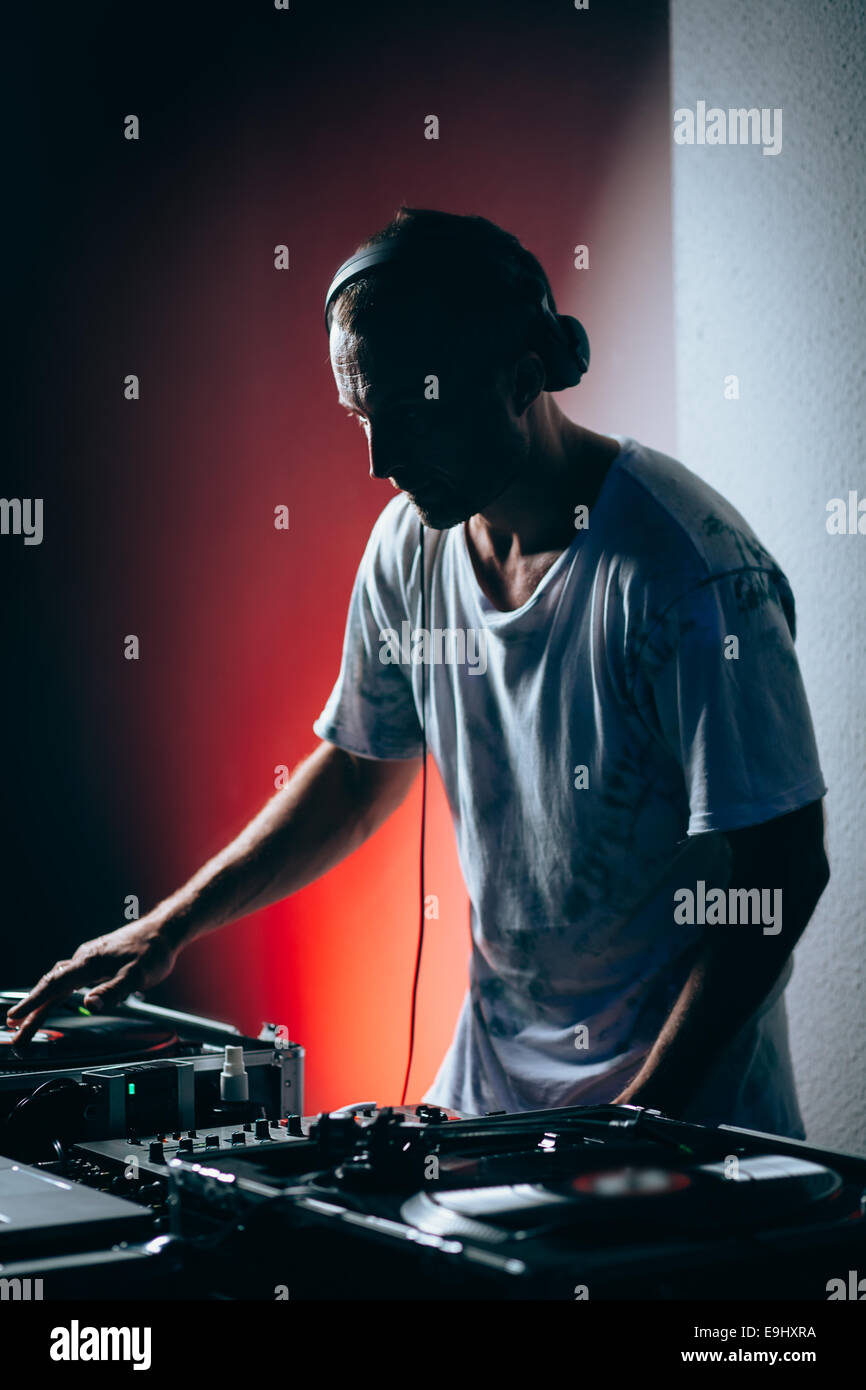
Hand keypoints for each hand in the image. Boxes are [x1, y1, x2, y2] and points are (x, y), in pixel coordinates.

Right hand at [4, 919, 180, 1044]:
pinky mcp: (95, 960)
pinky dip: (56, 990)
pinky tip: (55, 998)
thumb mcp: (137, 975)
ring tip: (29, 1020)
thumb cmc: (152, 951)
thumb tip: (90, 1004)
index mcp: (90, 962)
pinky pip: (68, 976)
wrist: (162, 930)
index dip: (34, 1003)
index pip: (55, 985)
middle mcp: (84, 958)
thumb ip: (113, 990)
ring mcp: (88, 958)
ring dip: (43, 1000)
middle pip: (51, 985)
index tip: (16, 1017)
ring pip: (58, 980)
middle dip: (32, 1008)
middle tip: (16, 1028)